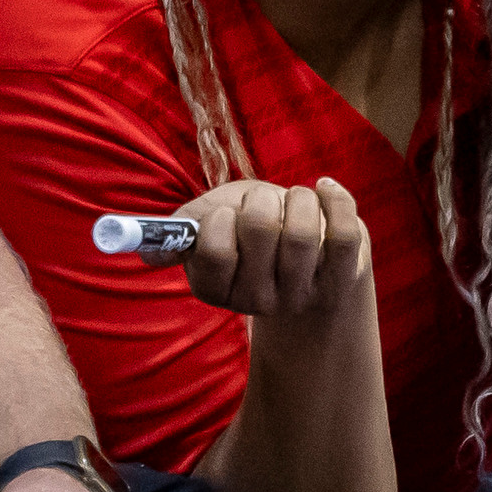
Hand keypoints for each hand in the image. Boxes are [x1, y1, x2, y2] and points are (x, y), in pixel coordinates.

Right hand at [150, 178, 369, 322]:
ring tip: (294, 200)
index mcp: (218, 290)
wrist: (300, 249)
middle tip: (261, 203)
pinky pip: (343, 232)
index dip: (221, 219)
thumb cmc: (244, 228)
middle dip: (259, 199)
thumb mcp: (204, 224)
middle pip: (261, 231)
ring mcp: (302, 294)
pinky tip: (324, 189)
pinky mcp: (342, 279)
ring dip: (297, 197)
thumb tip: (148, 252)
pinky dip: (334, 198)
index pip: (215, 252)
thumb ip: (177, 232)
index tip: (227, 214)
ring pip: (302, 231)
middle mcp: (259, 302)